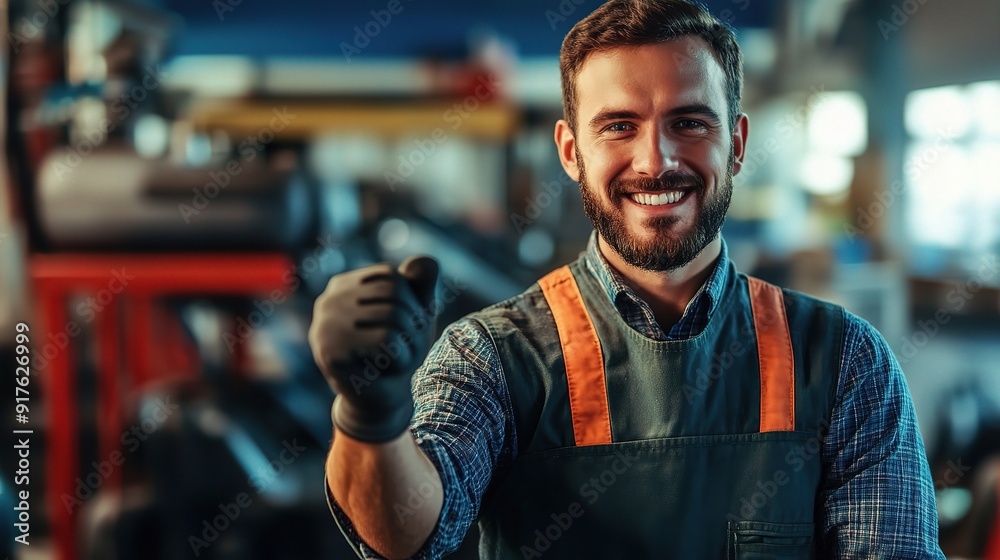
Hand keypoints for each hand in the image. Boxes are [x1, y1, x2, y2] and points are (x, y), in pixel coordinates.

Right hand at [309, 256, 439, 441]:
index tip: (404, 329)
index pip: (391, 279)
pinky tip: (384, 370)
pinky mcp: (332, 352)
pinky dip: (400, 358)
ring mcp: (325, 326)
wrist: (379, 401)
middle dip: (412, 324)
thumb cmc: (397, 352)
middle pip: (394, 295)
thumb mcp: (414, 312)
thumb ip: (421, 283)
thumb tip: (422, 261)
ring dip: (408, 343)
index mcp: (342, 286)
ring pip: (393, 317)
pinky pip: (387, 341)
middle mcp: (327, 301)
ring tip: (394, 359)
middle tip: (404, 349)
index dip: (410, 305)